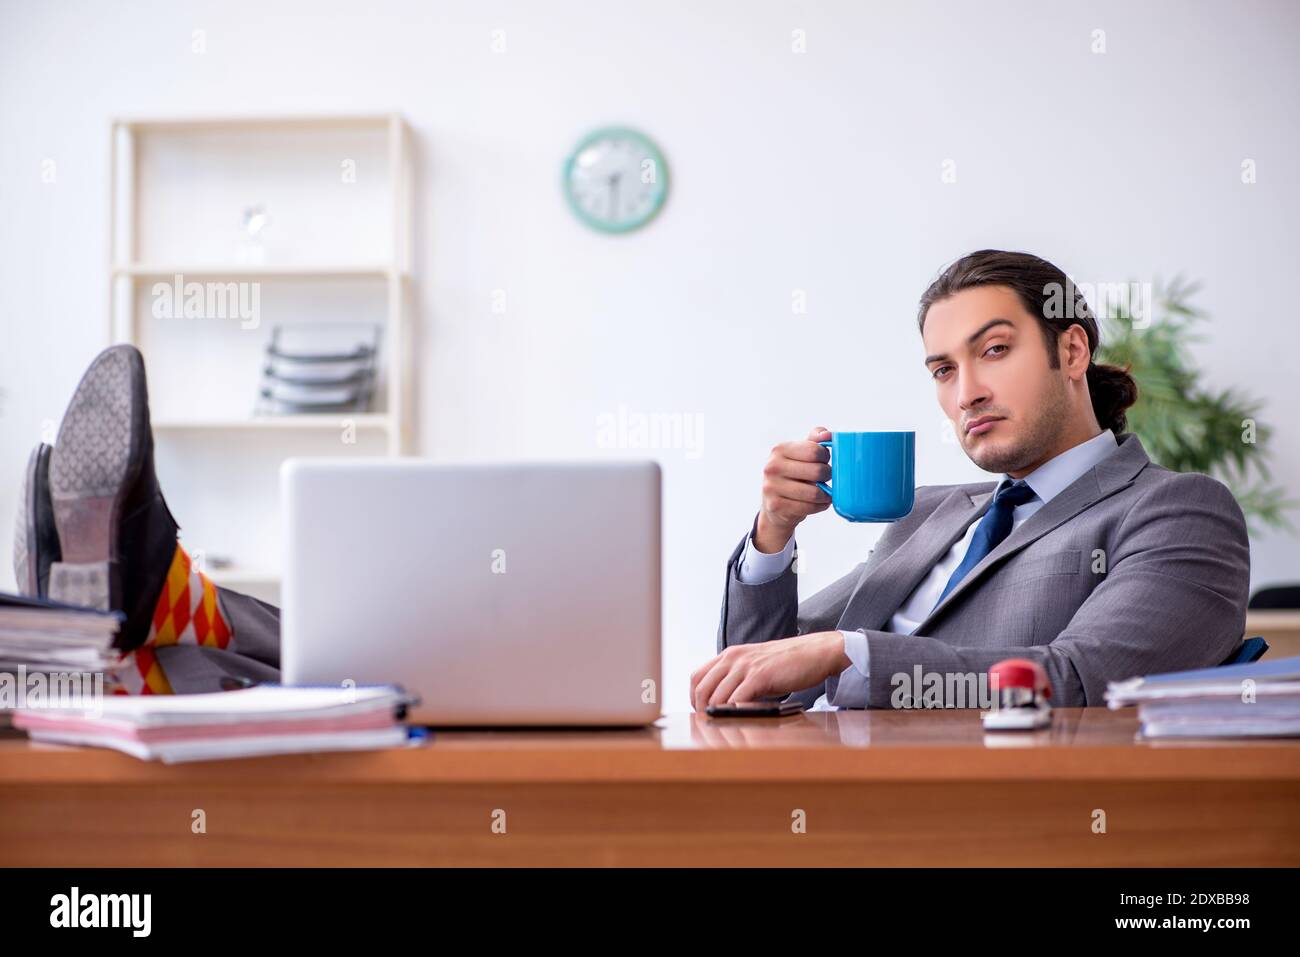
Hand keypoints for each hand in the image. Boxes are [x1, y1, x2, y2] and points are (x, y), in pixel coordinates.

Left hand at [690, 631, 850, 711]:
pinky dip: (735, 713)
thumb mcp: (755, 666)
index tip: (702, 713)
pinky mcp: (760, 676)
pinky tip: (740, 721)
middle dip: (702, 711)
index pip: (697, 677)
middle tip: (710, 726)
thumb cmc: (787, 663)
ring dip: (719, 716)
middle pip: (702, 689)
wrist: (815, 652)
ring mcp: (745, 666)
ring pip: (718, 696)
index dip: (694, 698)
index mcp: (729, 655)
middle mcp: (733, 658)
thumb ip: (738, 679)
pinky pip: (738, 699)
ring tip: (725, 728)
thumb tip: (723, 703)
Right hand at [754, 426, 832, 552]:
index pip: (814, 450)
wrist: (775, 505)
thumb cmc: (793, 475)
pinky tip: (819, 503)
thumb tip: (828, 435)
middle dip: (828, 476)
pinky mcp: (776, 505)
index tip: (824, 461)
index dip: (825, 457)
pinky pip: (809, 507)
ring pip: (815, 492)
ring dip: (826, 494)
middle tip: (826, 478)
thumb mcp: (800, 454)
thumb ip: (815, 441)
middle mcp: (772, 467)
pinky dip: (820, 506)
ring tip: (825, 492)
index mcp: (779, 449)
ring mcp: (771, 487)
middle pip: (817, 471)